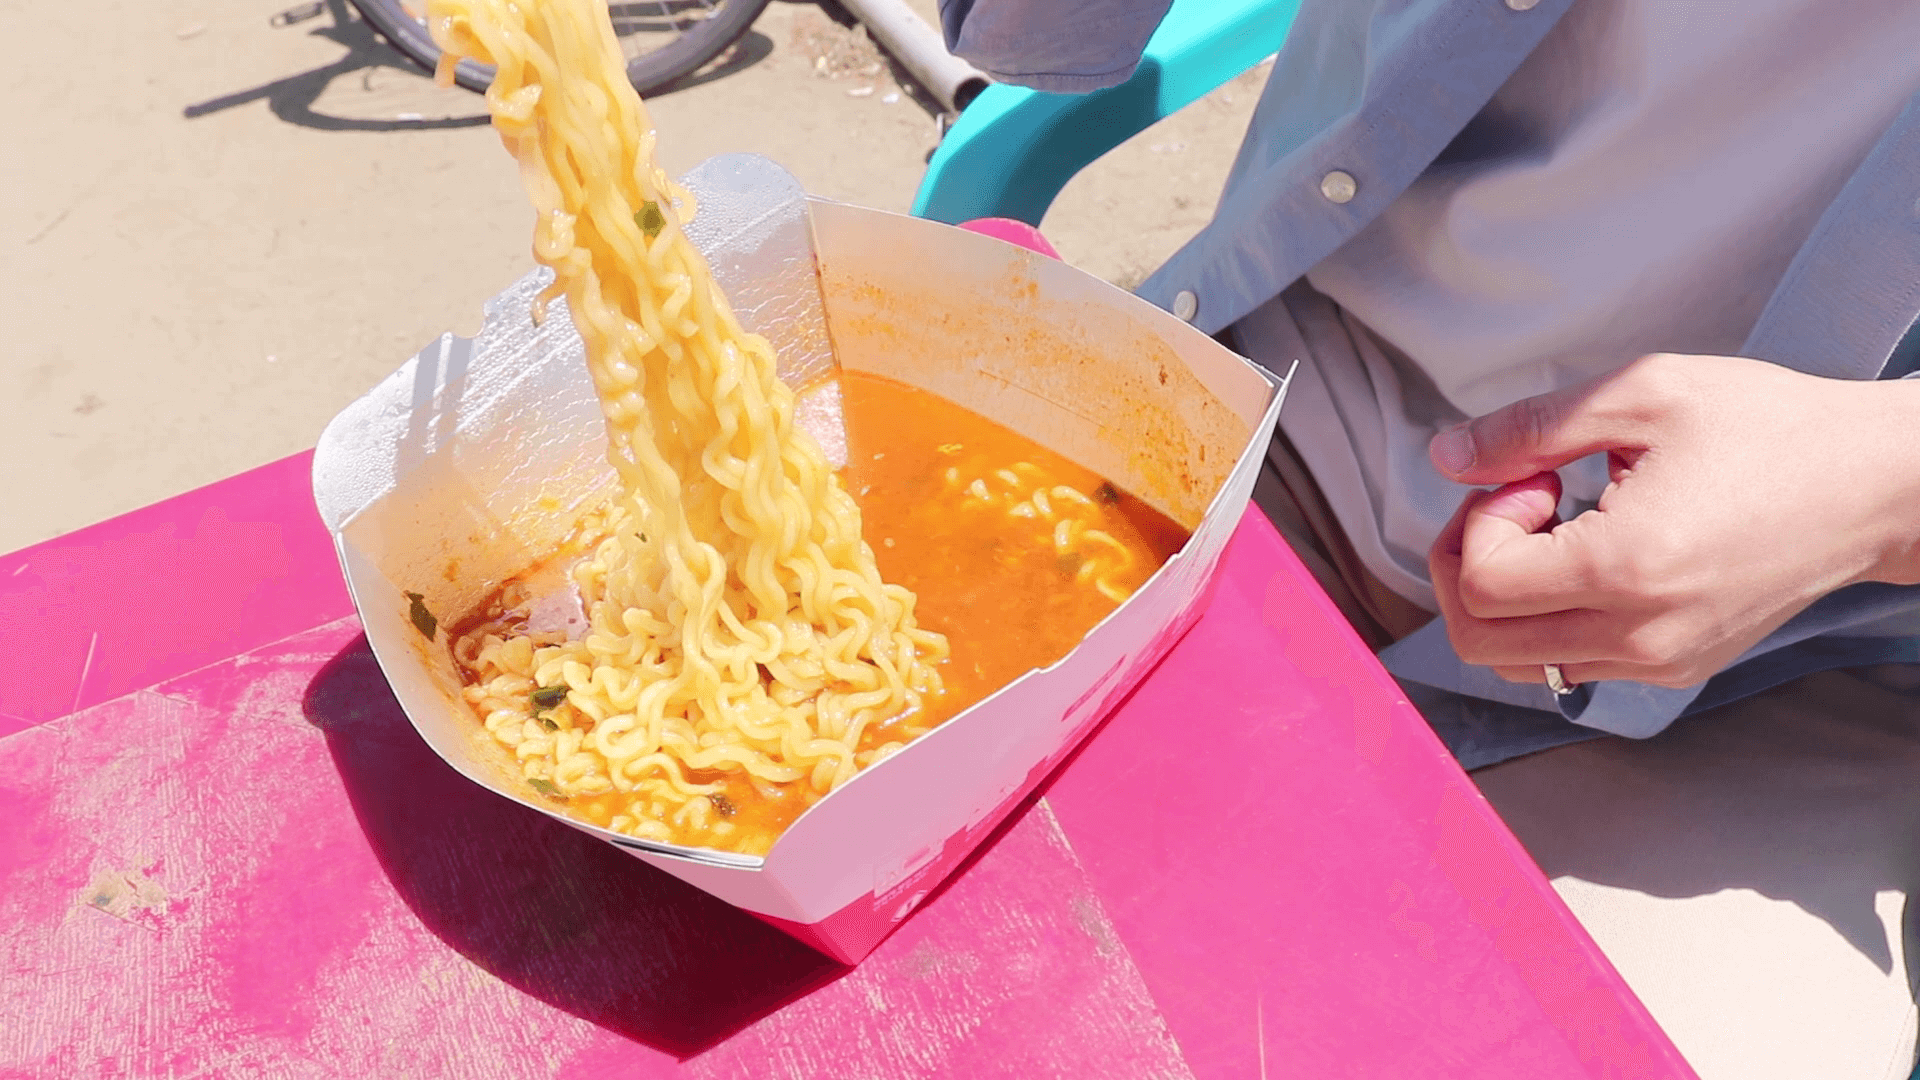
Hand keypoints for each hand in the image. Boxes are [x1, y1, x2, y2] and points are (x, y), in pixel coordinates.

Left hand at [1426, 353, 1919, 688]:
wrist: (1876, 486)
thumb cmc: (1769, 428)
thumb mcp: (1643, 394)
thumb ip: (1530, 429)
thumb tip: (1446, 454)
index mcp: (1626, 569)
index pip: (1480, 581)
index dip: (1479, 519)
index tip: (1536, 475)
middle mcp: (1639, 634)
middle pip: (1478, 639)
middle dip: (1469, 563)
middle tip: (1518, 502)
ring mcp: (1659, 661)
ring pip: (1515, 661)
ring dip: (1506, 593)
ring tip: (1558, 525)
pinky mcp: (1676, 667)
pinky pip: (1569, 662)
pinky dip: (1548, 614)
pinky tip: (1593, 551)